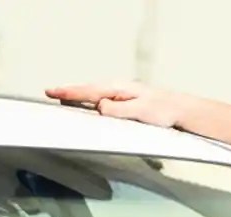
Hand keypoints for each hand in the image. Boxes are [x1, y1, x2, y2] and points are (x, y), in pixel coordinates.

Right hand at [45, 81, 186, 127]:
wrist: (180, 110)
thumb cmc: (163, 111)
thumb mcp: (139, 111)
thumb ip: (117, 110)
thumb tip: (99, 107)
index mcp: (119, 89)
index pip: (89, 91)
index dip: (69, 92)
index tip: (52, 92)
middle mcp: (119, 90)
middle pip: (88, 90)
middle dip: (69, 92)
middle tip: (50, 92)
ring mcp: (122, 95)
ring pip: (94, 95)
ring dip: (78, 97)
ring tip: (63, 98)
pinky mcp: (125, 103)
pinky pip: (102, 101)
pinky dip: (90, 102)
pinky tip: (87, 106)